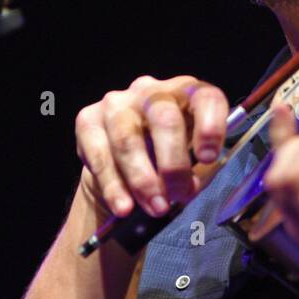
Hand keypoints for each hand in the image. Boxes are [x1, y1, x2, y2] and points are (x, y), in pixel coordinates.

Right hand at [75, 74, 228, 218]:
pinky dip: (113, 186)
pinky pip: (99, 154)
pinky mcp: (88, 119)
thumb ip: (195, 171)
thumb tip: (186, 188)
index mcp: (187, 93)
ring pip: (127, 138)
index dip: (210, 126)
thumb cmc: (166, 157)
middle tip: (178, 196)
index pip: (206, 97)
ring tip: (155, 208)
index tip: (208, 158)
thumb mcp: (190, 159)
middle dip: (172, 164)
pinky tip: (124, 206)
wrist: (122, 161)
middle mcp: (152, 91)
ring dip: (142, 180)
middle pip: (164, 118)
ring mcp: (117, 103)